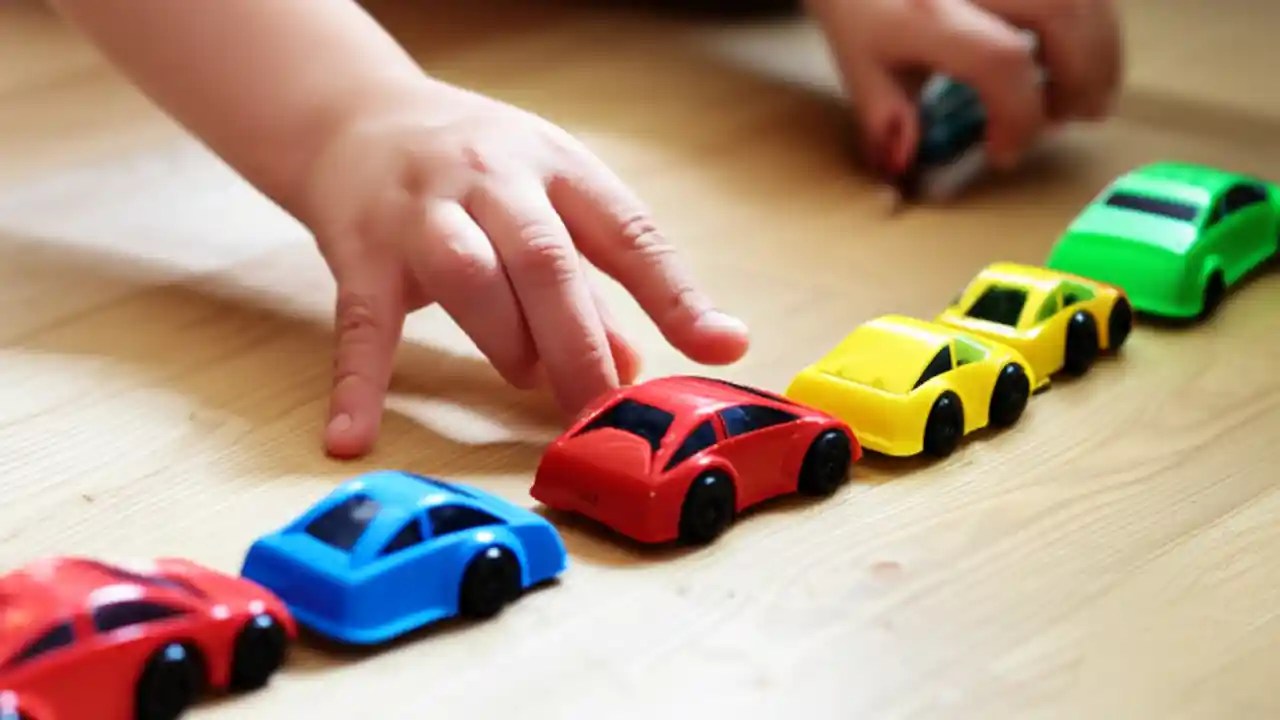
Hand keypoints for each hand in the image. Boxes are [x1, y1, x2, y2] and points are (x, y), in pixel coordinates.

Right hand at [299, 82, 749, 457]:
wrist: (356, 115)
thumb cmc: (474, 169)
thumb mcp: (545, 201)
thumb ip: (589, 285)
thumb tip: (632, 367)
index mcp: (557, 165)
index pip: (627, 230)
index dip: (676, 292)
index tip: (721, 345)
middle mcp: (492, 177)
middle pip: (546, 261)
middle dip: (582, 345)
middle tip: (604, 411)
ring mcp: (421, 210)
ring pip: (469, 278)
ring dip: (508, 344)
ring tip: (529, 381)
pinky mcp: (359, 248)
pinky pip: (362, 323)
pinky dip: (359, 383)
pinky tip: (354, 435)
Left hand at [807, 0, 1121, 174]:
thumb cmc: (863, 9)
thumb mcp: (861, 67)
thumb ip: (887, 119)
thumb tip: (904, 165)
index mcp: (925, 11)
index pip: (999, 60)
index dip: (1019, 114)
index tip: (1004, 152)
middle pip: (1060, 14)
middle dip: (1082, 75)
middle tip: (1075, 117)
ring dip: (1101, 45)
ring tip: (1087, 90)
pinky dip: (1094, 19)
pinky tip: (1083, 50)